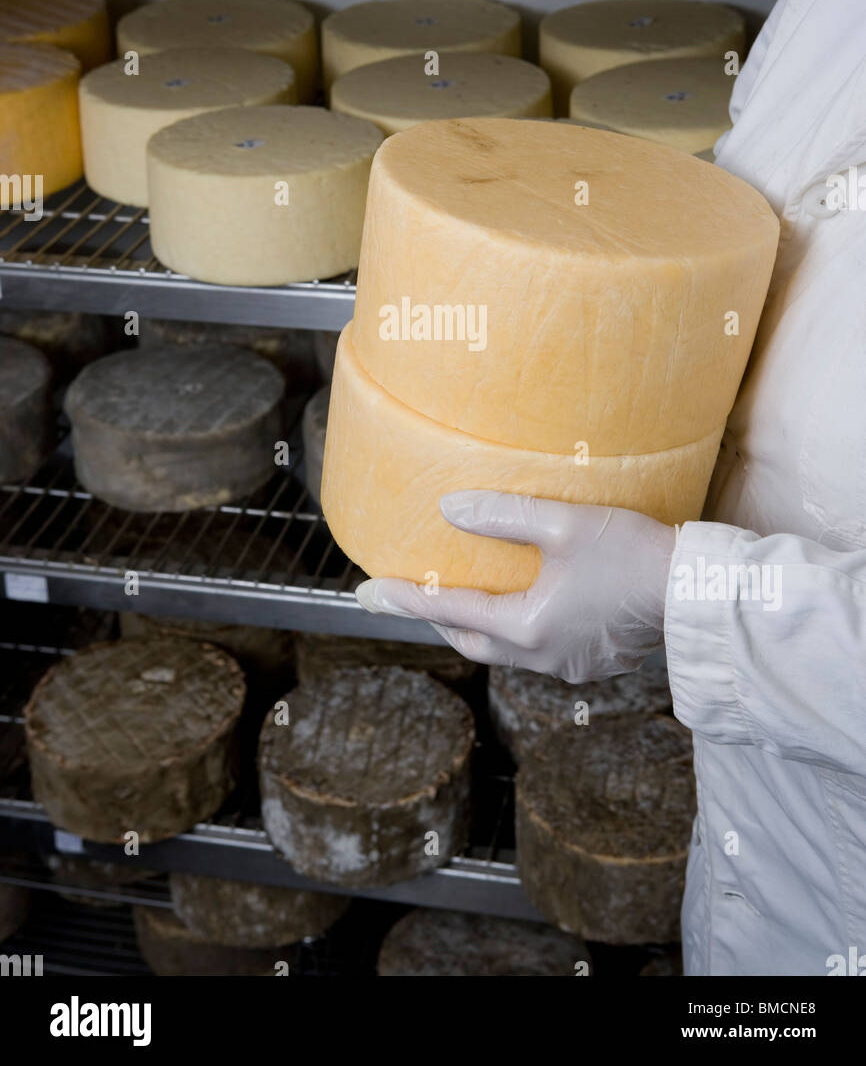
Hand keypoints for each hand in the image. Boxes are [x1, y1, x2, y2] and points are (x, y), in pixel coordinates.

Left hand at [355, 490, 675, 683]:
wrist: (697, 591)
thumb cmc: (635, 555)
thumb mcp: (563, 523)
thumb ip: (503, 515)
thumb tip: (450, 509)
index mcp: (527, 627)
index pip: (449, 609)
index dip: (404, 597)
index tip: (367, 591)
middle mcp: (543, 657)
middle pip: (471, 641)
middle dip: (437, 618)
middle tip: (411, 594)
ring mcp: (570, 666)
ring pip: (505, 651)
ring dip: (479, 626)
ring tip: (463, 597)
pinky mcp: (595, 663)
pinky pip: (539, 652)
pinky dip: (518, 631)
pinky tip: (525, 608)